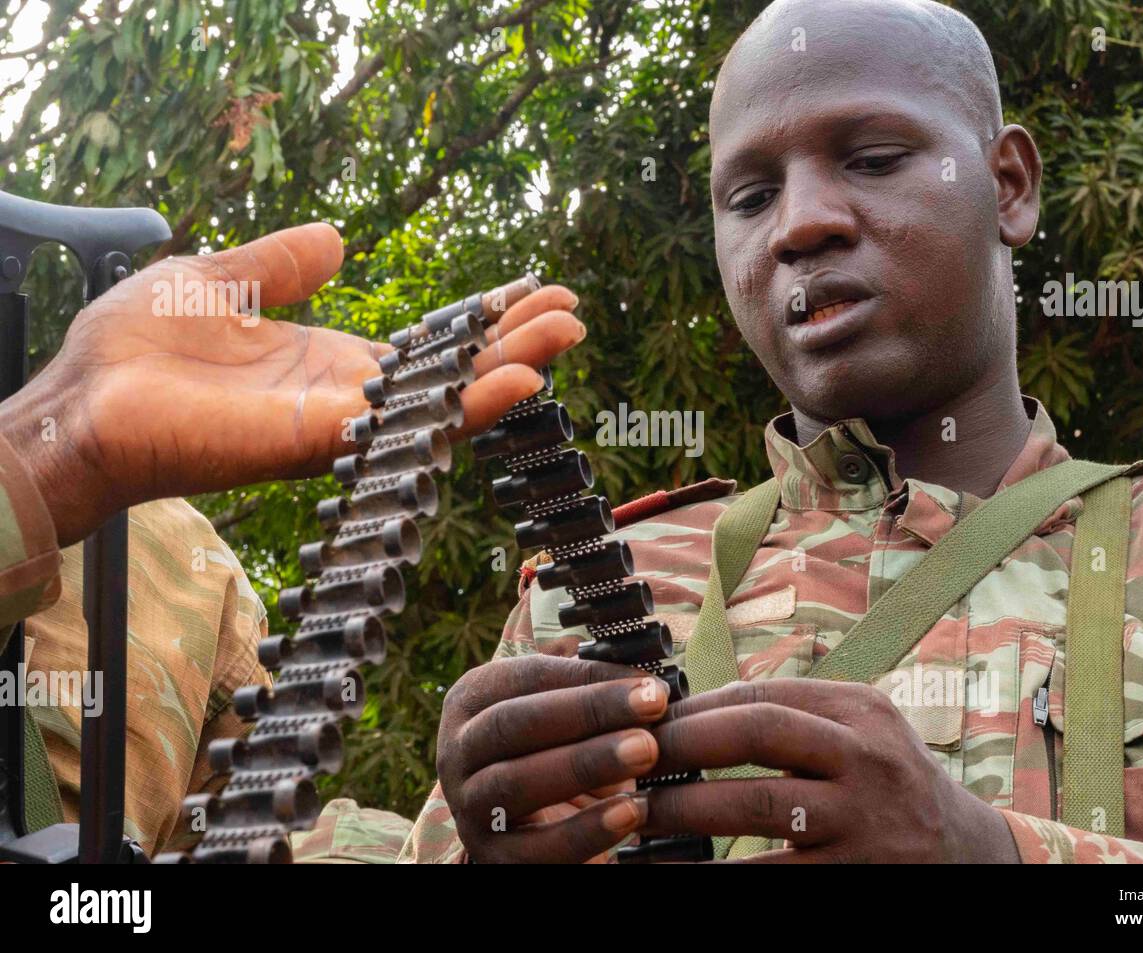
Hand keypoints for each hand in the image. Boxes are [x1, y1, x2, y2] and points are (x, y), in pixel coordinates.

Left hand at [0, 223, 585, 545]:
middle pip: (453, 373)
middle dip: (513, 343)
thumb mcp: (223, 277)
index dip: (477, 321)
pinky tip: (521, 380)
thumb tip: (337, 237)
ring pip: (447, 400)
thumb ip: (284, 263)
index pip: (425, 345)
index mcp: (329, 360)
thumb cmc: (137, 347)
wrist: (87, 398)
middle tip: (571, 312)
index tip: (528, 292)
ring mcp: (346, 422)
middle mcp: (350, 396)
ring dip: (511, 369)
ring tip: (567, 333)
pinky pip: (411, 424)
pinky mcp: (329, 439)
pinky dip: (472, 405)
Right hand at [437, 655, 669, 862]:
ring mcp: (469, 807)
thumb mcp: (562, 710)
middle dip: (588, 712)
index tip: (648, 684)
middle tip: (651, 707)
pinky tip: (630, 812)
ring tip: (646, 751)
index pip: (526, 678)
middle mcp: (457, 751)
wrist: (531, 820)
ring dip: (586, 764)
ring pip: (516, 783)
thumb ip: (591, 685)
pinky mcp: (494, 857)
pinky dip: (585, 832)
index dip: (588, 679)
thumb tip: (648, 681)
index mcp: (472, 700)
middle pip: (514, 724)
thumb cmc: (554, 747)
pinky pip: (537, 849)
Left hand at [638, 679, 1020, 862]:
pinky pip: (769, 875)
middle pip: (758, 733)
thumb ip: (797, 716)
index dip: (695, 708)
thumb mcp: (862, 731)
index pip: (761, 694)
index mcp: (860, 710)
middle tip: (631, 759)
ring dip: (685, 809)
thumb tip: (692, 708)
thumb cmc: (891, 783)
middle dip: (683, 743)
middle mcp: (867, 757)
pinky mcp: (854, 879)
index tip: (646, 722)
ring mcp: (864, 821)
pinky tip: (672, 871)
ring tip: (637, 815)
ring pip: (757, 805)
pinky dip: (714, 874)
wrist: (967, 854)